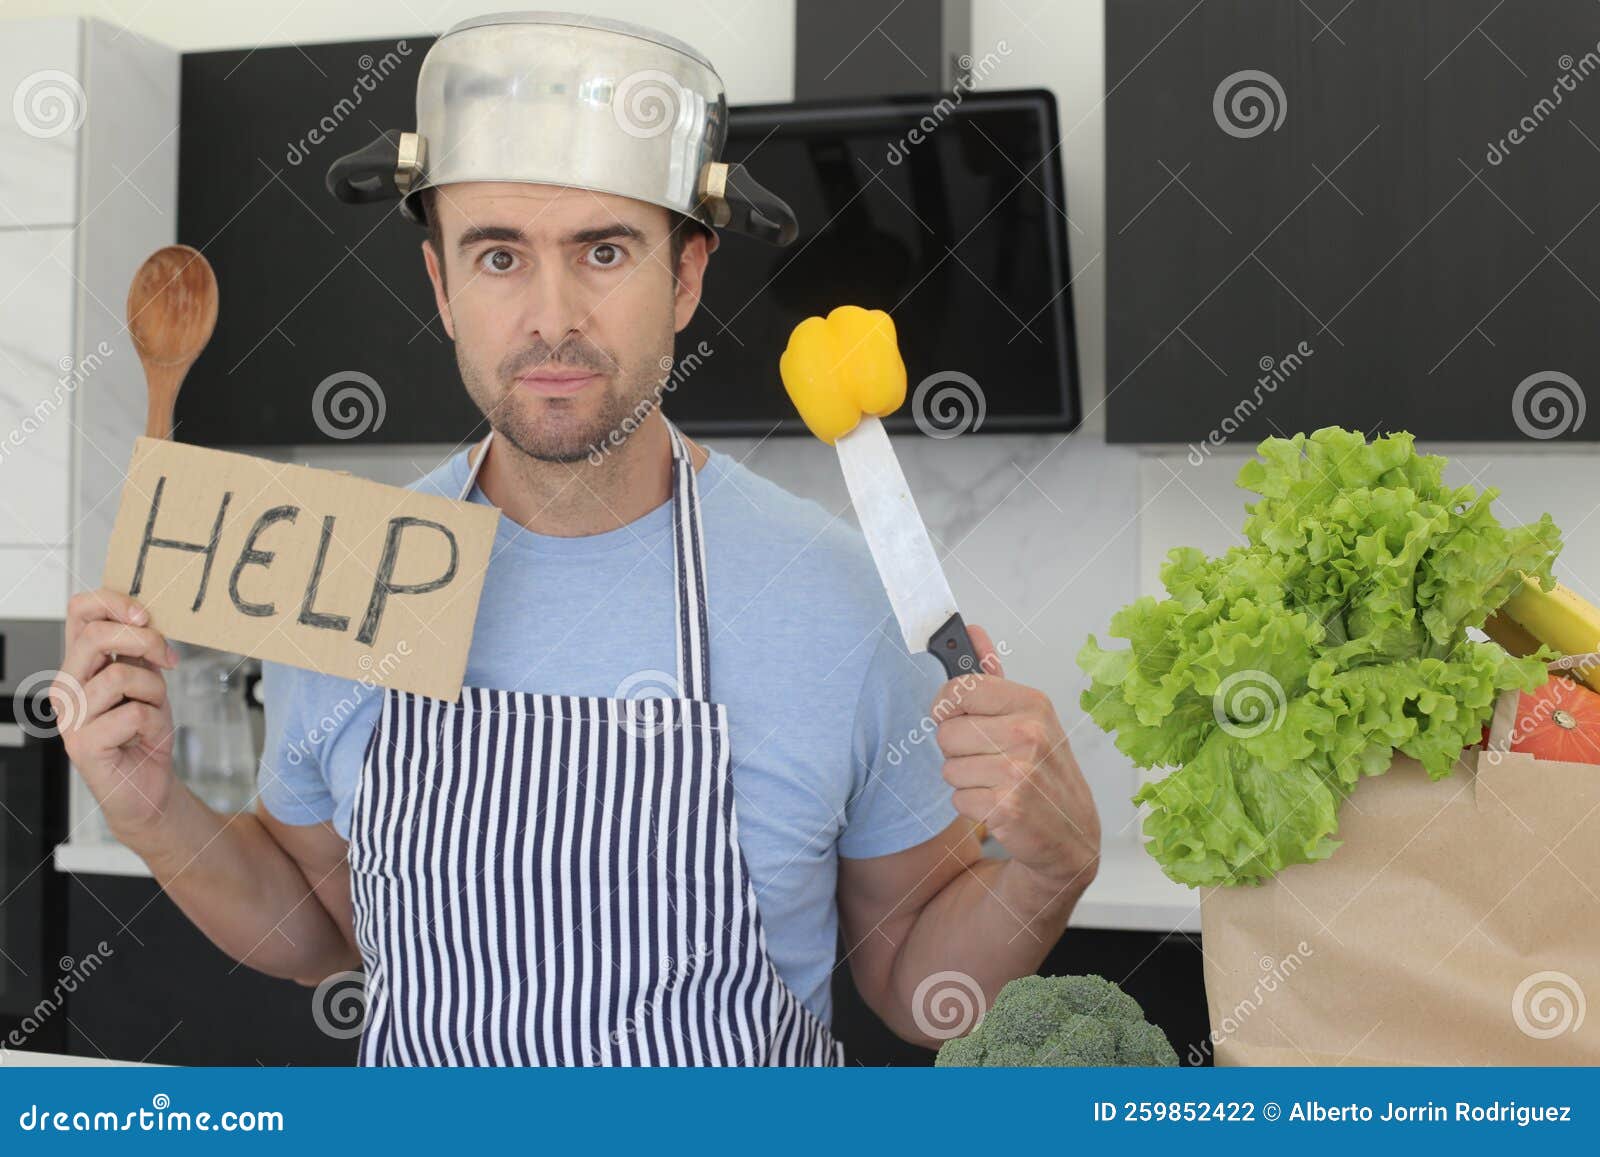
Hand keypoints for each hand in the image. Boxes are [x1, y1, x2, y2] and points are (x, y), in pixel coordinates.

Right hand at [57, 588, 181, 841]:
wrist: (147, 785)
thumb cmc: (144, 731)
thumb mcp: (147, 680)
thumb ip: (140, 651)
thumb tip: (146, 616)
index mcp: (80, 664)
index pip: (79, 611)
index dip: (112, 601)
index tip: (146, 615)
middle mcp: (67, 686)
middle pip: (95, 635)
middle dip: (144, 639)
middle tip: (168, 658)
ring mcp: (70, 716)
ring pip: (120, 675)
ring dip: (155, 689)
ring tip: (154, 708)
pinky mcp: (83, 744)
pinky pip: (132, 714)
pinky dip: (155, 721)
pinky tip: (148, 735)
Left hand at [934, 624, 1100, 894]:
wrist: (1071, 833)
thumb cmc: (1045, 769)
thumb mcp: (1028, 716)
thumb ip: (993, 676)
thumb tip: (971, 630)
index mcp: (1031, 703)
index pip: (958, 689)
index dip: (947, 707)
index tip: (956, 716)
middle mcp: (1027, 733)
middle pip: (946, 733)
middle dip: (958, 750)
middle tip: (989, 759)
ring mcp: (1018, 771)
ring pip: (948, 768)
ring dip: (965, 780)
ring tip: (997, 783)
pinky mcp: (1005, 807)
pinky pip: (957, 798)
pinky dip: (971, 806)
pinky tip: (998, 804)